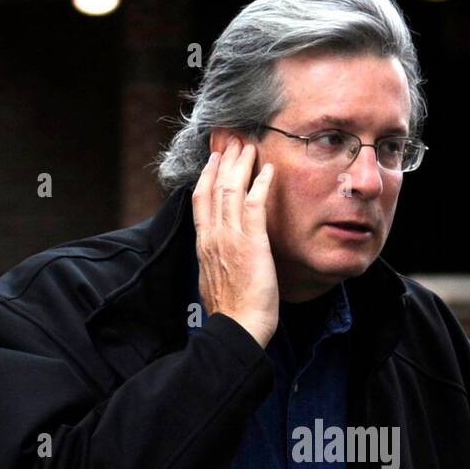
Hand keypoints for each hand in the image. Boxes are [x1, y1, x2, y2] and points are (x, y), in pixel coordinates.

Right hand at [192, 137, 278, 347]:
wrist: (237, 327)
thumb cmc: (231, 312)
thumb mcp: (214, 281)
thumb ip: (214, 263)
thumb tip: (216, 259)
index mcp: (204, 245)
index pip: (201, 201)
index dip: (207, 176)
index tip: (213, 160)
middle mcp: (214, 236)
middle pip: (215, 188)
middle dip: (224, 161)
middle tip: (232, 140)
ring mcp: (232, 238)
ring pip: (232, 190)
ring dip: (241, 165)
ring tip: (249, 146)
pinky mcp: (252, 243)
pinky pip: (255, 205)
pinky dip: (261, 184)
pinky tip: (268, 169)